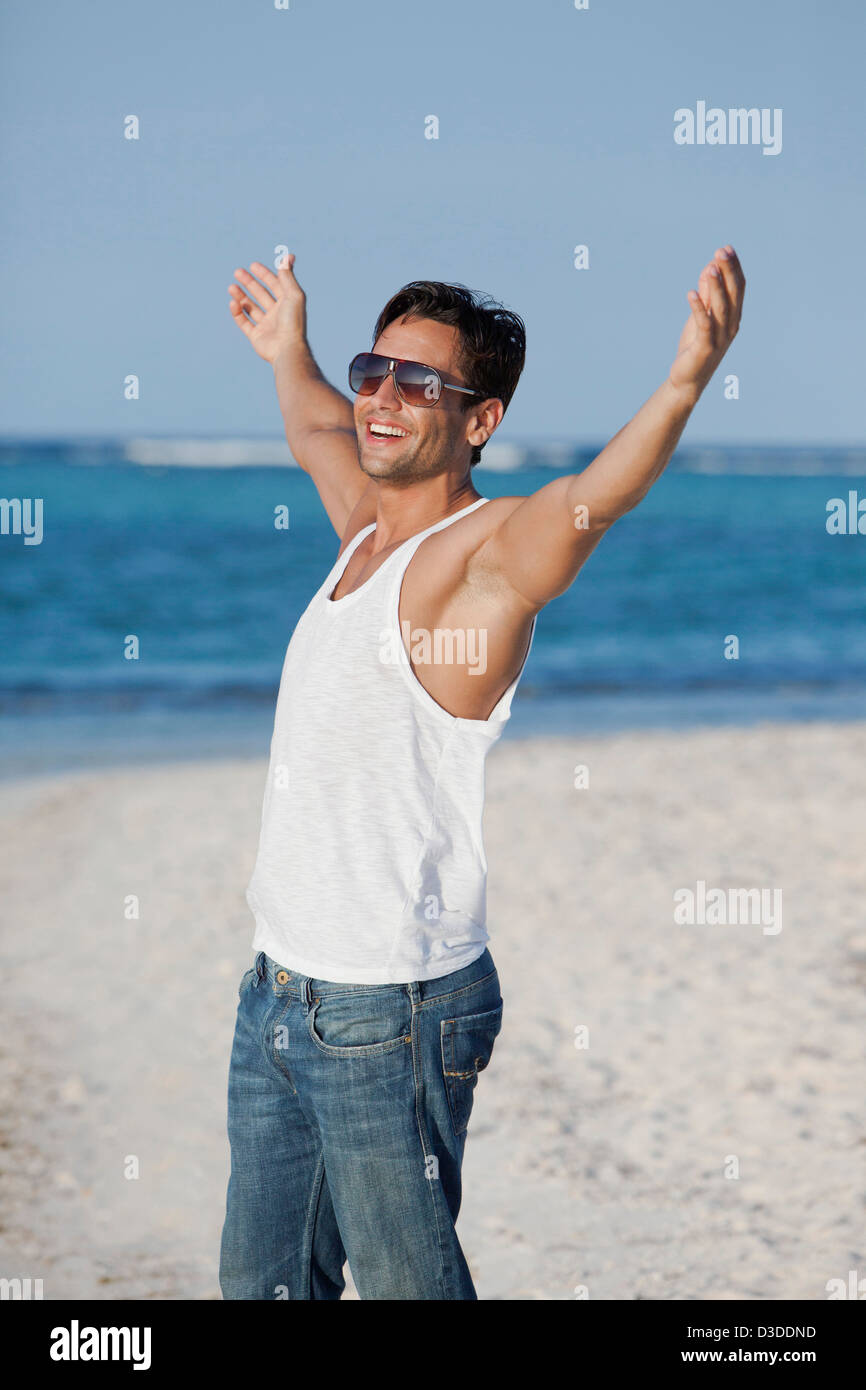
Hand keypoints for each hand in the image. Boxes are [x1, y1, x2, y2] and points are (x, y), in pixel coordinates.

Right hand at [228, 252, 306, 363]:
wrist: (287, 349)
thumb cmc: (293, 321)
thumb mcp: (293, 294)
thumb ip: (288, 275)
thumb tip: (289, 255)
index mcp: (287, 304)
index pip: (275, 285)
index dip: (265, 274)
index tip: (253, 265)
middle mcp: (277, 314)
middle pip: (261, 294)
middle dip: (249, 282)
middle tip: (237, 272)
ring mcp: (266, 326)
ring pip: (250, 307)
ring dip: (240, 296)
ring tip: (231, 287)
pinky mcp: (256, 337)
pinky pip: (244, 322)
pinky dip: (237, 312)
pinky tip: (233, 303)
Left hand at [668, 245, 744, 402]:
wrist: (688, 379)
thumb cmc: (696, 347)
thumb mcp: (701, 316)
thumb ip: (707, 295)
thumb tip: (709, 268)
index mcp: (733, 317)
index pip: (739, 288)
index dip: (734, 268)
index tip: (727, 249)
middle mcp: (731, 326)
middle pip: (733, 294)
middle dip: (728, 271)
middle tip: (722, 250)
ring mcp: (720, 337)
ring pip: (721, 308)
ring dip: (716, 287)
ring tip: (710, 268)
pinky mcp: (705, 347)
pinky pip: (704, 324)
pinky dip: (698, 308)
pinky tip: (690, 294)